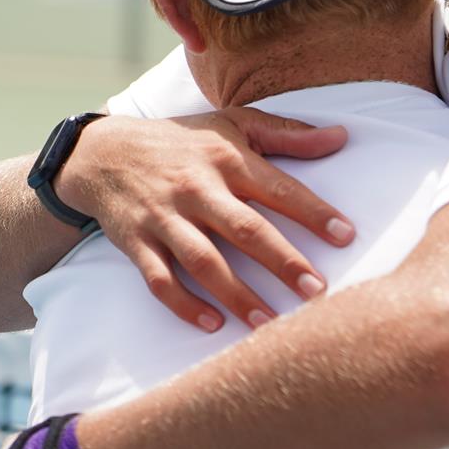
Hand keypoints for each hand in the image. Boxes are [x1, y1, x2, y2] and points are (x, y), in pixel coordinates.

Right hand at [54, 109, 352, 330]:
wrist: (103, 152)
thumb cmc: (182, 140)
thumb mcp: (233, 123)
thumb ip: (287, 133)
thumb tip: (341, 137)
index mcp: (226, 158)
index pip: (277, 188)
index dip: (313, 212)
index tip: (346, 235)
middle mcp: (196, 188)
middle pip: (244, 229)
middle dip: (282, 261)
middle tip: (317, 291)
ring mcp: (164, 217)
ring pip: (203, 261)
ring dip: (237, 295)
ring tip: (270, 324)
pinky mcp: (136, 242)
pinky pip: (159, 280)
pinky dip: (184, 305)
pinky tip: (213, 325)